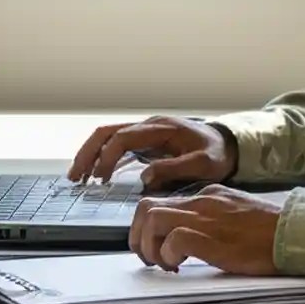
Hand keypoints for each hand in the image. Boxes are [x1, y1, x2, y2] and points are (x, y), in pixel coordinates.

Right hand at [67, 115, 236, 190]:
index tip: (100, 178)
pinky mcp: (147, 141)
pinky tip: (95, 174)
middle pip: (108, 132)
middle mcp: (150, 126)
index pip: (124, 137)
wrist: (230, 146)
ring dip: (91, 154)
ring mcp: (147, 131)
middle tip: (75, 177)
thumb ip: (175, 169)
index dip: (107, 156)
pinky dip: (103, 156)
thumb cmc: (218, 154)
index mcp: (162, 129)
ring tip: (78, 177)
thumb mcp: (203, 164)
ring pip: (109, 136)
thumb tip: (145, 177)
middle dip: (88, 153)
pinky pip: (118, 144)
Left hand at [129, 184, 280, 273]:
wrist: (295, 234)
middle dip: (138, 236)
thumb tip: (193, 238)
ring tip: (164, 265)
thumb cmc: (272, 232)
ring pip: (151, 218)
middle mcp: (202, 201)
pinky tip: (180, 267)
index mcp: (209, 196)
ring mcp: (204, 217)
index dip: (152, 229)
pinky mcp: (210, 237)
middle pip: (146, 206)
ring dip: (149, 245)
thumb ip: (215, 220)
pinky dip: (167, 255)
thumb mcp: (238, 217)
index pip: (163, 202)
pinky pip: (171, 240)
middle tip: (150, 258)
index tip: (161, 250)